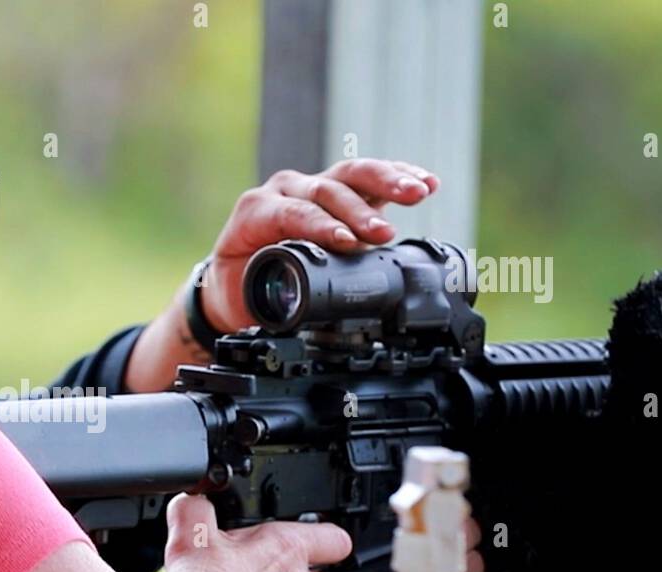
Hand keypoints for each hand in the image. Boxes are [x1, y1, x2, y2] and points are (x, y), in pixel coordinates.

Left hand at [201, 158, 439, 332]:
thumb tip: (295, 306)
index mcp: (256, 212)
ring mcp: (313, 186)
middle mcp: (284, 191)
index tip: (345, 242)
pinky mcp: (340, 190)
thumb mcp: (246, 295)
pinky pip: (370, 178)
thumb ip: (267, 297)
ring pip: (350, 174)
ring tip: (418, 192)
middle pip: (326, 188)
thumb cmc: (240, 286)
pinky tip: (426, 183)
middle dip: (358, 210)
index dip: (320, 225)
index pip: (292, 212)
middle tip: (383, 233)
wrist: (235, 278)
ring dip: (387, 182)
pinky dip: (399, 177)